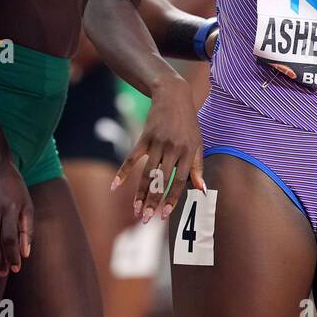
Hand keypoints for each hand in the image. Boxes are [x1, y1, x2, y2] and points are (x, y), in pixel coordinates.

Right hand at [112, 75, 204, 223]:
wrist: (173, 95)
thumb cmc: (188, 123)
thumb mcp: (198, 143)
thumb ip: (198, 168)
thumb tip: (201, 191)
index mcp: (189, 152)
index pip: (179, 181)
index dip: (172, 199)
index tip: (164, 215)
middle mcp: (173, 149)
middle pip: (161, 180)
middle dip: (153, 202)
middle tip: (146, 220)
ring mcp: (157, 142)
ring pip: (147, 173)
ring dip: (140, 193)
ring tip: (135, 211)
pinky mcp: (144, 137)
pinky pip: (132, 158)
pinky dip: (123, 172)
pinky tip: (115, 187)